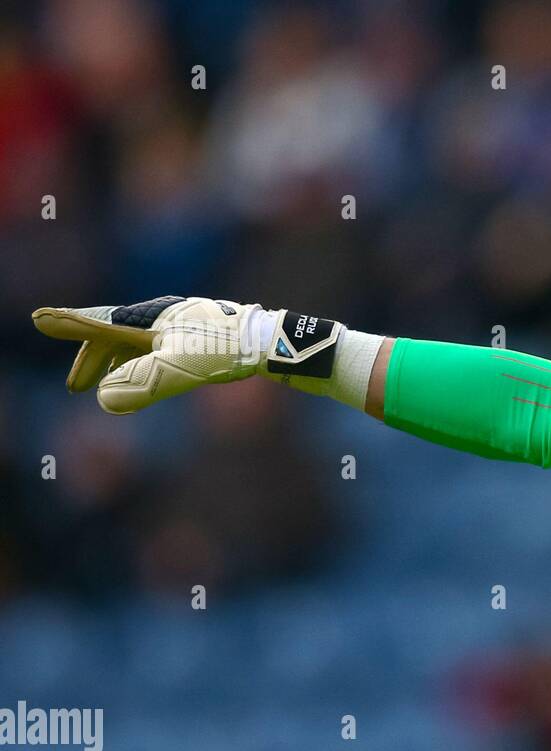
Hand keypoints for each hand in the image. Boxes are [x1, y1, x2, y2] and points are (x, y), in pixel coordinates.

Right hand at [32, 296, 263, 413]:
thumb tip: (105, 400)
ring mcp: (185, 326)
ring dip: (118, 363)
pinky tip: (151, 378)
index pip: (101, 322)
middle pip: (116, 334)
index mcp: (151, 317)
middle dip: (93, 358)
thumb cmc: (226, 350)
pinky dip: (144, 364)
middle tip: (78, 387)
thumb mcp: (179, 368)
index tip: (40, 321)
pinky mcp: (204, 338)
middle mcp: (165, 316)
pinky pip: (160, 349)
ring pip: (139, 342)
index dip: (71, 326)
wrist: (274, 343)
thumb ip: (140, 383)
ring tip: (107, 386)